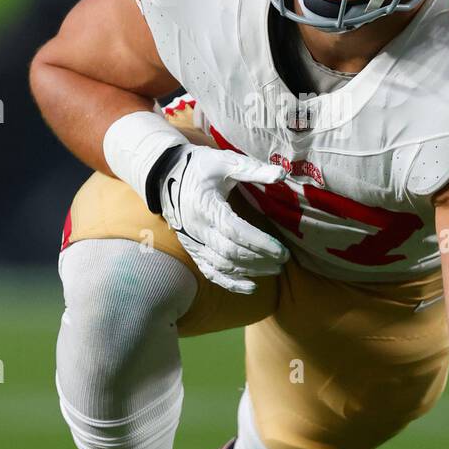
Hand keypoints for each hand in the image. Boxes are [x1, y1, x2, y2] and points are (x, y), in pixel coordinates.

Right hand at [159, 145, 289, 293]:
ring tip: (274, 269)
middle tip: (283, 261)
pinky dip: (230, 283)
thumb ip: (253, 169)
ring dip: (249, 271)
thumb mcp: (225, 161)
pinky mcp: (193, 250)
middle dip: (259, 259)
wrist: (165, 175)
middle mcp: (198, 229)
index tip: (282, 251)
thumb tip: (282, 174)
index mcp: (207, 207)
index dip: (260, 243)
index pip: (236, 231)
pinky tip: (250, 287)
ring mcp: (194, 242)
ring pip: (222, 265)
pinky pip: (210, 272)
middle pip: (231, 252)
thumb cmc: (199, 167)